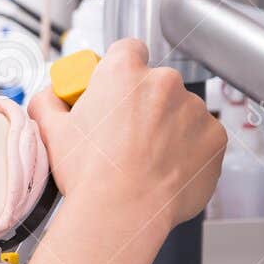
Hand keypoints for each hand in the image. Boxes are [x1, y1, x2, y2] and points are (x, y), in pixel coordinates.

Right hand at [28, 39, 225, 236]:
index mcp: (124, 71)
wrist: (122, 213)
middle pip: (156, 83)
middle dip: (144, 104)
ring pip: (181, 112)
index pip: (128, 50)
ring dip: (168, 128)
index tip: (115, 93)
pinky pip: (203, 138)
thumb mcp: (53, 133)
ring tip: (146, 160)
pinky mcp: (215, 137)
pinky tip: (167, 170)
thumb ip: (48, 103)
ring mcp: (194, 109)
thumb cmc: (91, 175)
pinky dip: (190, 151)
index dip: (121, 73)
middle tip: (125, 136)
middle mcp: (164, 81)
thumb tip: (48, 96)